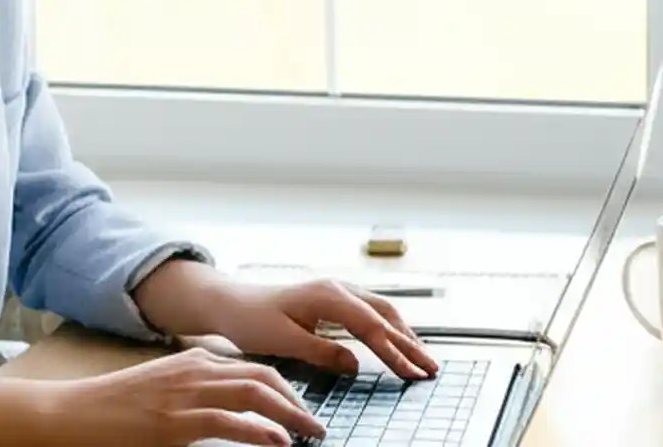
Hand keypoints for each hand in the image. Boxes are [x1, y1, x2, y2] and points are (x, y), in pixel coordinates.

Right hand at [42, 347, 324, 445]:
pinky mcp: (173, 421)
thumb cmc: (112, 410)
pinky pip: (228, 421)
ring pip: (254, 392)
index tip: (303, 410)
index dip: (286, 389)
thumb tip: (225, 414)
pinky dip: (260, 430)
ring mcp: (184, 393)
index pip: (254, 368)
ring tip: (311, 433)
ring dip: (291, 413)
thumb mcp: (161, 393)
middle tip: (316, 425)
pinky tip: (279, 442)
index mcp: (193, 361)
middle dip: (297, 400)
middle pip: (263, 375)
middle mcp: (195, 370)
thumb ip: (193, 395)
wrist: (68, 414)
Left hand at [210, 279, 439, 379]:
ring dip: (405, 334)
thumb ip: (320, 352)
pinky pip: (372, 312)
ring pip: (383, 311)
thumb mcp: (282, 340)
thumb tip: (355, 364)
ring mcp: (338, 291)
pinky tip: (400, 343)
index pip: (371, 326)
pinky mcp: (335, 300)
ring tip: (424, 360)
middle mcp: (337, 288)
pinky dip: (390, 328)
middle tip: (431, 369)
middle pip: (386, 315)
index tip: (412, 374)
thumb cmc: (250, 319)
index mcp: (327, 295)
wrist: (231, 302)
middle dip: (411, 342)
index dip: (394, 352)